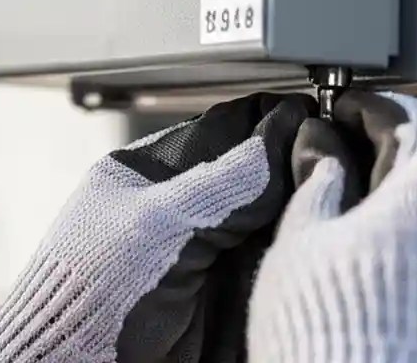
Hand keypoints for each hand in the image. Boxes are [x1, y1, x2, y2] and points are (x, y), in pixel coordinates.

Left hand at [0, 92, 314, 362]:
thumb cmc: (86, 298)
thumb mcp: (159, 224)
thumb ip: (224, 182)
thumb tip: (282, 134)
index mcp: (148, 174)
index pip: (222, 130)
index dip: (268, 123)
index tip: (313, 118)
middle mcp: (178, 208)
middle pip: (252, 173)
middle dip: (291, 167)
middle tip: (331, 160)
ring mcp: (200, 252)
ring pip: (268, 217)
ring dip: (297, 208)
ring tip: (328, 196)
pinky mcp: (219, 296)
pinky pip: (267, 263)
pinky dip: (291, 251)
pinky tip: (311, 239)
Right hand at [249, 92, 416, 362]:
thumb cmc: (344, 342)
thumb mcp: (301, 249)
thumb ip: (317, 189)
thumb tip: (323, 159)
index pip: (406, 118)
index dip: (364, 115)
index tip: (342, 118)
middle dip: (397, 178)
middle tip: (351, 195)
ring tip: (375, 264)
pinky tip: (409, 305)